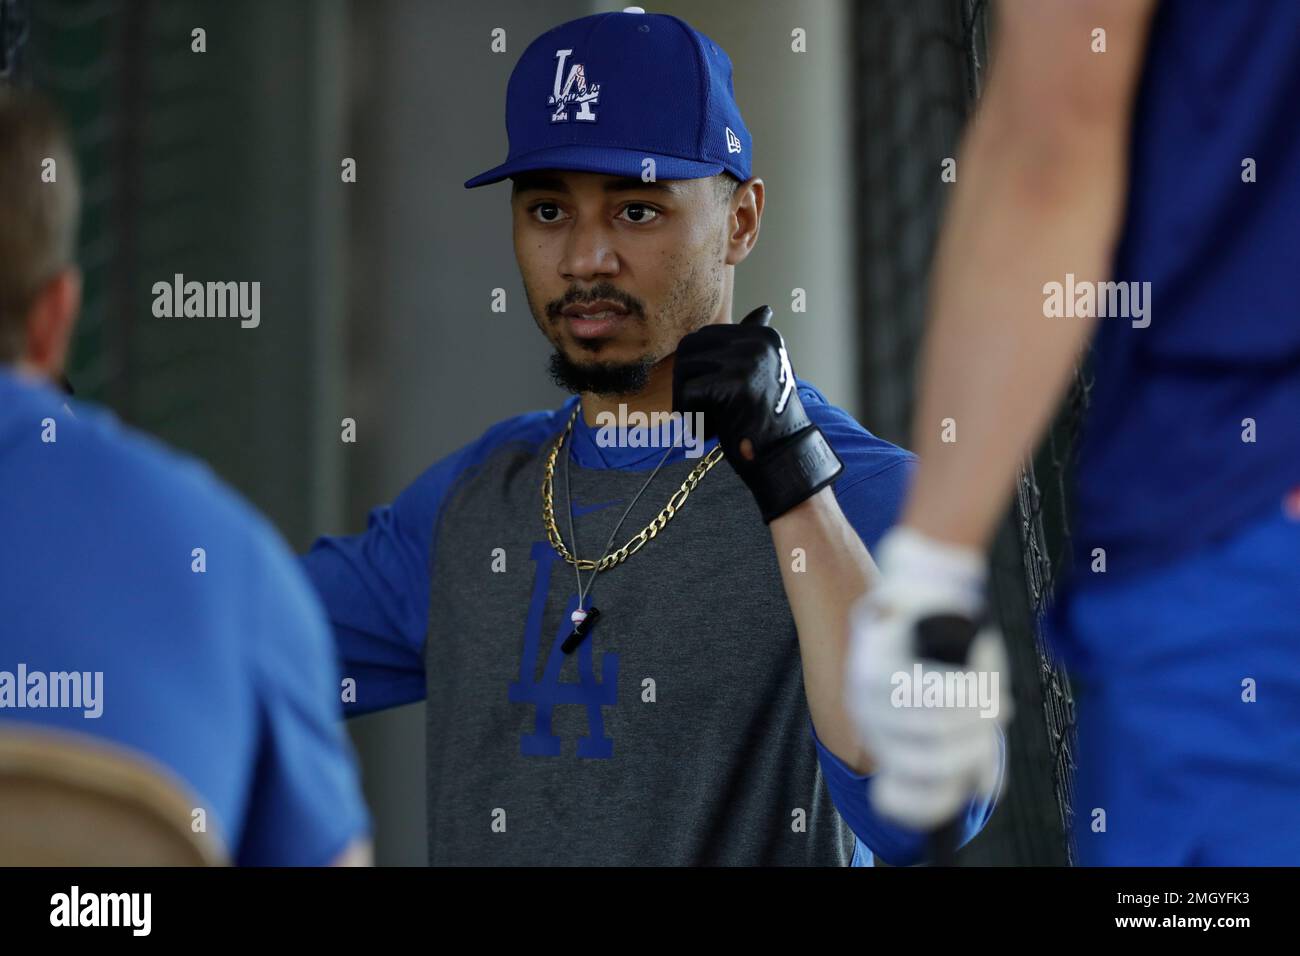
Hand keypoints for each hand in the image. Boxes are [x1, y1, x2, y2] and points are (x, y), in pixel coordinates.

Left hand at [672, 306, 842, 522]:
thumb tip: (763, 310)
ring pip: (684, 369)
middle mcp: (759, 341)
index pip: (701, 338)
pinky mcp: (739, 384)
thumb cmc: (764, 420)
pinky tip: (707, 431)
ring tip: (705, 422)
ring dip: (684, 401)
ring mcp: (750, 360)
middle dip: (684, 383)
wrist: (783, 458)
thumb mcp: (763, 372)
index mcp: (763, 335)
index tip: (710, 399)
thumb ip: (754, 342)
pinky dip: (689, 417)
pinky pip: (688, 393)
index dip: (694, 372)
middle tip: (698, 413)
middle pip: (688, 349)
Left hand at [845, 527, 1009, 829]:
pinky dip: (961, 692)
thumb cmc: (948, 649)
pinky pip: (928, 694)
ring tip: (991, 692)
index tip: (971, 790)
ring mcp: (865, 691)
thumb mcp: (963, 703)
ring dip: (975, 715)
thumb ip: (968, 745)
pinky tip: (977, 681)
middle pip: (929, 762)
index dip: (935, 805)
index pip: (904, 795)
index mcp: (885, 738)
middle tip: (996, 714)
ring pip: (932, 729)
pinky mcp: (875, 659)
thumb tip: (983, 789)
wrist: (930, 588)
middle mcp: (868, 719)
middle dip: (975, 744)